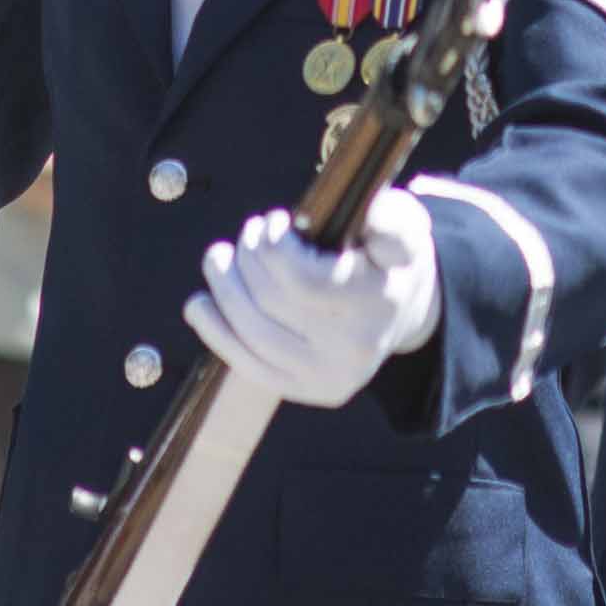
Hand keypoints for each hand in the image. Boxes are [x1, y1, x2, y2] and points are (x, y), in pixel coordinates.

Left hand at [185, 193, 441, 410]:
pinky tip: (199, 305)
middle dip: (248, 257)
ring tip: (218, 258)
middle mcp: (354, 349)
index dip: (273, 245)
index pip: (303, 280)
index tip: (275, 220)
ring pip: (253, 332)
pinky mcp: (305, 391)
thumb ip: (391, 219)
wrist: (401, 312)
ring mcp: (327, 377)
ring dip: (224, 289)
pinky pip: (249, 365)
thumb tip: (373, 215)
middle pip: (271, 301)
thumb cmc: (389, 258)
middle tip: (249, 231)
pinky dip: (216, 333)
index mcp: (377, 302)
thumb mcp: (406, 226)